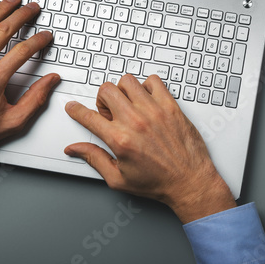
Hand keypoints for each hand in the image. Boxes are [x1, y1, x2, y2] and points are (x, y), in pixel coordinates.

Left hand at [0, 0, 59, 162]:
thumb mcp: (13, 122)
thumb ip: (36, 99)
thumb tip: (51, 81)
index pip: (22, 51)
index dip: (38, 41)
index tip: (46, 36)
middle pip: (3, 31)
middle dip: (22, 15)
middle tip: (32, 8)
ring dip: (0, 10)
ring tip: (12, 0)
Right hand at [64, 74, 235, 223]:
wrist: (190, 181)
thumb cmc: (159, 182)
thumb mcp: (118, 178)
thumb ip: (94, 159)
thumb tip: (75, 149)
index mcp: (120, 140)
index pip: (88, 117)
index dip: (76, 110)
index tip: (74, 107)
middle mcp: (136, 122)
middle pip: (106, 91)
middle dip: (102, 101)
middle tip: (110, 113)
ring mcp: (154, 111)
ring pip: (128, 81)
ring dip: (123, 91)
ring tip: (128, 105)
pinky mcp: (171, 106)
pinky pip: (154, 81)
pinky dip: (147, 87)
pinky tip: (147, 101)